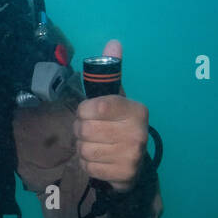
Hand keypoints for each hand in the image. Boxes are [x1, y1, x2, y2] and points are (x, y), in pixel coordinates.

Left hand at [73, 39, 149, 192]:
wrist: (132, 163)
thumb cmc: (118, 125)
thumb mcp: (115, 98)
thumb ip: (111, 72)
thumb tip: (113, 42)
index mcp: (137, 110)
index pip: (96, 107)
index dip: (83, 110)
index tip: (87, 112)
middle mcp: (138, 133)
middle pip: (86, 129)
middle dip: (80, 130)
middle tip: (88, 131)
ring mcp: (132, 156)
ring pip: (84, 149)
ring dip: (82, 148)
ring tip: (94, 145)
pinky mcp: (124, 175)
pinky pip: (88, 167)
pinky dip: (87, 164)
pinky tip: (99, 160)